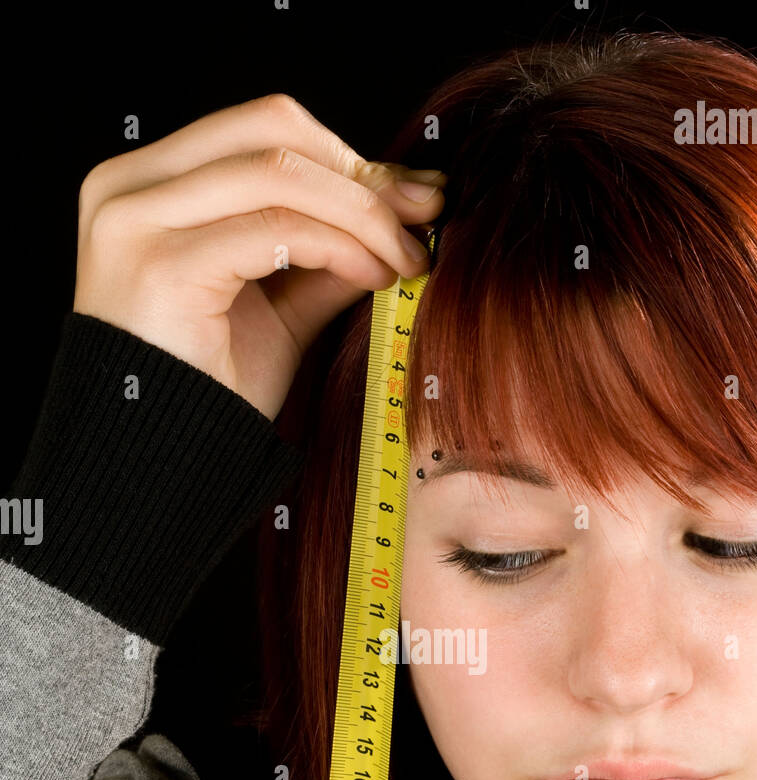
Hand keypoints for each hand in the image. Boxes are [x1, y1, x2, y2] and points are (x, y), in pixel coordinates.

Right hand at [73, 93, 445, 419]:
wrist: (157, 467)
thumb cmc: (210, 392)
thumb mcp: (279, 306)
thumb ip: (326, 250)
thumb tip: (402, 206)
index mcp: (147, 183)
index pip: (261, 130)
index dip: (347, 156)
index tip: (415, 194)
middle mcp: (127, 187)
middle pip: (271, 129)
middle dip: (361, 174)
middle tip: (422, 216)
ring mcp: (137, 222)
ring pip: (280, 173)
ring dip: (362, 212)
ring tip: (405, 258)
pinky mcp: (161, 265)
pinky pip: (276, 230)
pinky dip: (340, 244)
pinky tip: (374, 275)